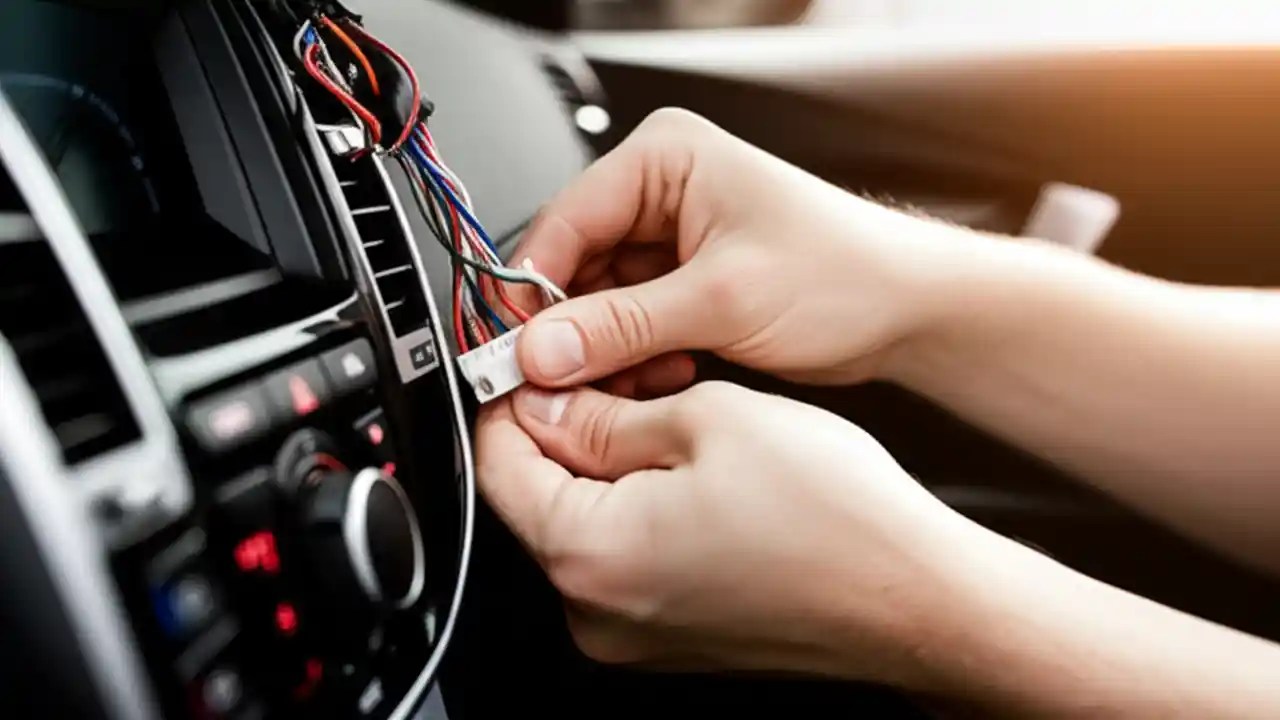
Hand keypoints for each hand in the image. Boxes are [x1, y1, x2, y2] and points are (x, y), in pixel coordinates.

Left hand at [476, 380, 987, 685]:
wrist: (916, 598)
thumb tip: (547, 405)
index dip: (510, 398)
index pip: (498, 466)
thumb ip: (603, 415)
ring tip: (672, 412)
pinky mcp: (670, 638)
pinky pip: (627, 558)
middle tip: (619, 374)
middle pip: (540, 497)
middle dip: (568, 427)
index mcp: (592, 557)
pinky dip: (641, 506)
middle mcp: (598, 613)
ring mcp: (634, 635)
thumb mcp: (708, 420)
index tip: (532, 362)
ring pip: (587, 524)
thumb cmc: (836, 519)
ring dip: (610, 462)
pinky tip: (693, 467)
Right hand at [509, 108, 961, 390]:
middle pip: (575, 263)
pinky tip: (656, 379)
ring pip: (598, 300)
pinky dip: (632, 358)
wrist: (907, 311)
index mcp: (666, 158)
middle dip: (569, 329)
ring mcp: (671, 237)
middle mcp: (662, 190)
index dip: (532, 289)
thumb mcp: (722, 300)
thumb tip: (542, 348)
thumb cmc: (845, 273)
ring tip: (620, 388)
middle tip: (557, 383)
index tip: (513, 347)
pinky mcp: (683, 281)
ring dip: (603, 351)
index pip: (565, 220)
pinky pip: (629, 321)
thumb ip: (623, 327)